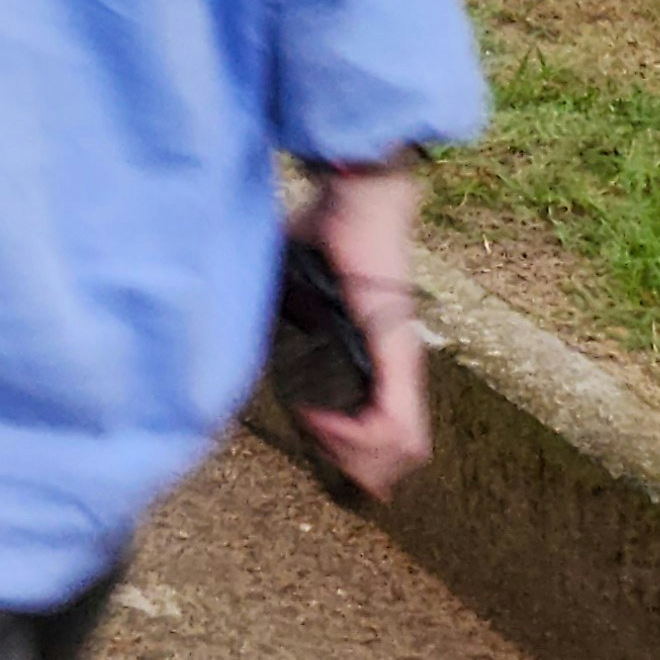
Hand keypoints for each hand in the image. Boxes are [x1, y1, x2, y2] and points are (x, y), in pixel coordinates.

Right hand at [290, 159, 439, 502]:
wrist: (359, 197)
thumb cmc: (327, 232)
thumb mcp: (296, 285)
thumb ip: (285, 315)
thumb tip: (257, 340)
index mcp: (378, 355)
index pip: (388, 432)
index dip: (348, 447)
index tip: (306, 423)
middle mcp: (399, 366)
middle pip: (399, 453)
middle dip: (351, 463)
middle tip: (313, 438)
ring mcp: (402, 362)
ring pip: (403, 448)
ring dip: (354, 454)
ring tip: (318, 431)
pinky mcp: (396, 353)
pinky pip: (396, 425)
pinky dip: (357, 436)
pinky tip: (321, 420)